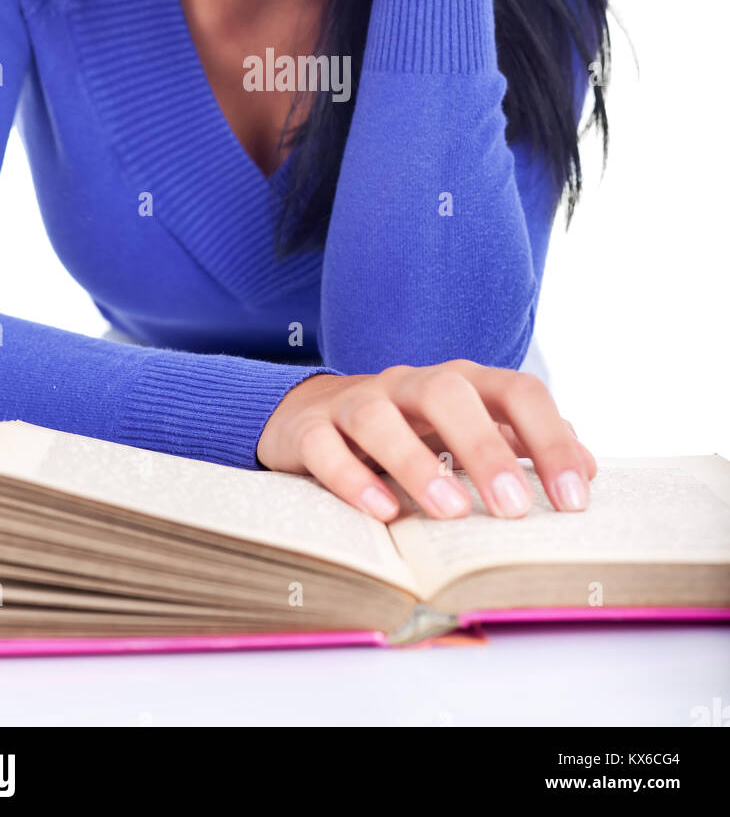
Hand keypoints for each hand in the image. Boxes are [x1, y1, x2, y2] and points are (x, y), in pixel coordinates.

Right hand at [256, 361, 596, 521]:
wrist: (313, 415)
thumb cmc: (408, 431)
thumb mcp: (467, 432)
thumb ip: (522, 443)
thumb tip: (587, 464)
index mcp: (460, 383)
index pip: (515, 391)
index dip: (549, 440)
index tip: (575, 498)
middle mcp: (408, 384)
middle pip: (448, 392)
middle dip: (485, 449)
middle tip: (514, 509)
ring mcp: (355, 403)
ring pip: (381, 416)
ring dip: (417, 464)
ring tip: (451, 513)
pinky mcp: (308, 430)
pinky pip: (325, 445)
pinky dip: (352, 477)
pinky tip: (383, 513)